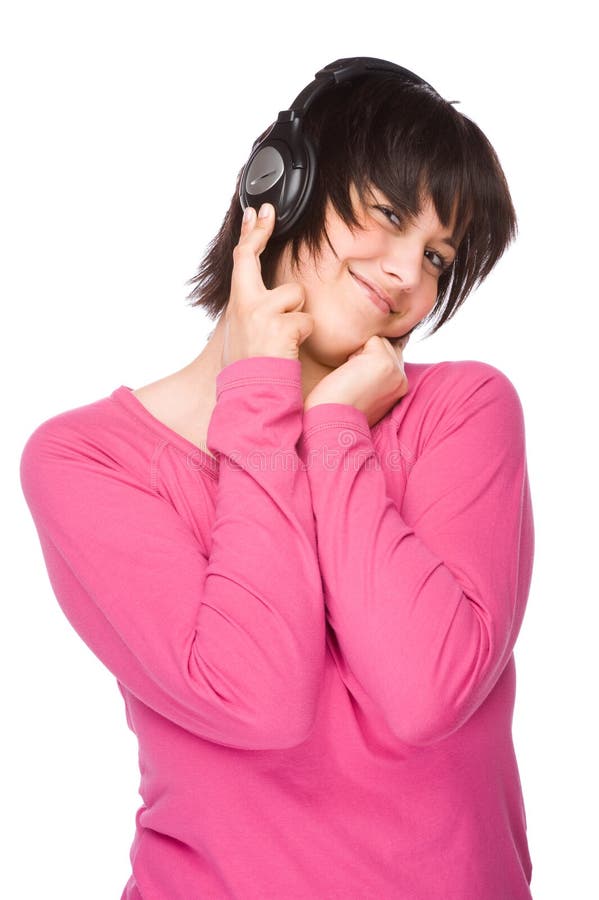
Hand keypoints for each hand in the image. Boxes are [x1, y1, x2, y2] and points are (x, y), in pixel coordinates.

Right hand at [221, 203, 313, 368]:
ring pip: (295, 295)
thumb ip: (252, 313)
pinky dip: (304, 336)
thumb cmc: (247, 371)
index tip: (256, 213)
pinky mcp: (283, 324)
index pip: (241, 261)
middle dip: (260, 232)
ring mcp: (263, 312)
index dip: (251, 234)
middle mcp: (245, 303)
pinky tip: (289, 351)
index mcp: (237, 306)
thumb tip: (262, 302)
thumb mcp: (241, 337)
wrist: (250, 395)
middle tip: (267, 211)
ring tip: (284, 341)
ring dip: (297, 316)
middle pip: (254, 257)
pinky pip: (306, 320)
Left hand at [304, 334, 409, 427]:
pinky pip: (371, 339)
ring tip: (351, 379)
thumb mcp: (365, 394)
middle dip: (366, 357)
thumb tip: (367, 355)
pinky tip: (349, 373)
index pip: (391, 357)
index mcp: (400, 388)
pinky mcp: (383, 360)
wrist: (332, 423)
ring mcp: (395, 369)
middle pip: (386, 346)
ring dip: (360, 355)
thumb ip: (376, 376)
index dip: (370, 363)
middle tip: (353, 382)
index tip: (357, 384)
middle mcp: (402, 379)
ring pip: (379, 341)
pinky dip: (355, 352)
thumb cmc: (339, 410)